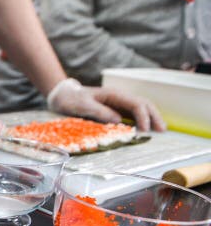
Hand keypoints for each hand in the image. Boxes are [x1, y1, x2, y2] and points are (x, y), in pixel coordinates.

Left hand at [47, 78, 165, 131]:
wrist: (63, 96)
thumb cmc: (71, 100)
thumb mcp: (82, 106)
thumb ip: (99, 112)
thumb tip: (119, 120)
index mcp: (114, 94)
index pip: (136, 104)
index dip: (143, 117)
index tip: (145, 131)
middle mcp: (119, 97)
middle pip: (143, 104)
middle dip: (154, 116)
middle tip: (163, 130)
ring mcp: (118, 102)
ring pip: (141, 108)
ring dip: (151, 117)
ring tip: (160, 129)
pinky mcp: (115, 108)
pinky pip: (132, 113)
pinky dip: (142, 119)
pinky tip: (146, 128)